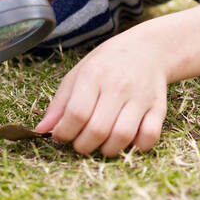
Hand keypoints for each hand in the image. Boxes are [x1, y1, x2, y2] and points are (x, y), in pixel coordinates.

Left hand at [33, 33, 168, 156]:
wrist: (148, 50)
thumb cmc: (108, 64)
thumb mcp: (78, 74)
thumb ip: (60, 103)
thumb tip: (41, 130)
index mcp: (95, 75)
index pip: (76, 113)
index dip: (64, 132)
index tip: (61, 135)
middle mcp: (119, 85)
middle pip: (98, 129)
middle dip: (83, 145)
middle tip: (81, 143)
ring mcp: (141, 97)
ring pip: (123, 136)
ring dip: (107, 150)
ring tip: (101, 144)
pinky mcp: (158, 107)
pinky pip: (149, 136)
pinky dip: (136, 147)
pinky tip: (126, 140)